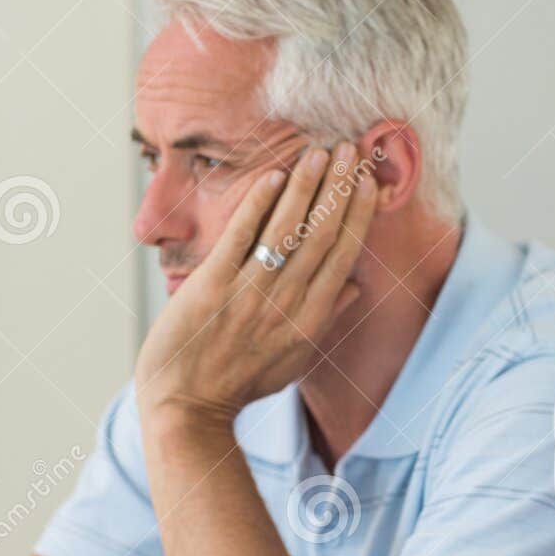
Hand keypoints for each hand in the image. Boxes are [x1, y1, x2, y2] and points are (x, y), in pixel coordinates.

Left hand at [134, 142, 376, 430]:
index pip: (343, 255)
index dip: (357, 214)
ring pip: (287, 231)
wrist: (187, 406)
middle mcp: (287, 303)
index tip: (367, 181)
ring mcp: (250, 293)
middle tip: (350, 150)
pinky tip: (273, 176)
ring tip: (319, 153)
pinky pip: (241, 238)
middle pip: (322, 235)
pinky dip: (258, 205)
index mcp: (311, 319)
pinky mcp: (213, 287)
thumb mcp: (295, 358)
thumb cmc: (241, 382)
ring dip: (306, 188)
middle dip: (339, 189)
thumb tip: (356, 286)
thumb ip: (326, 318)